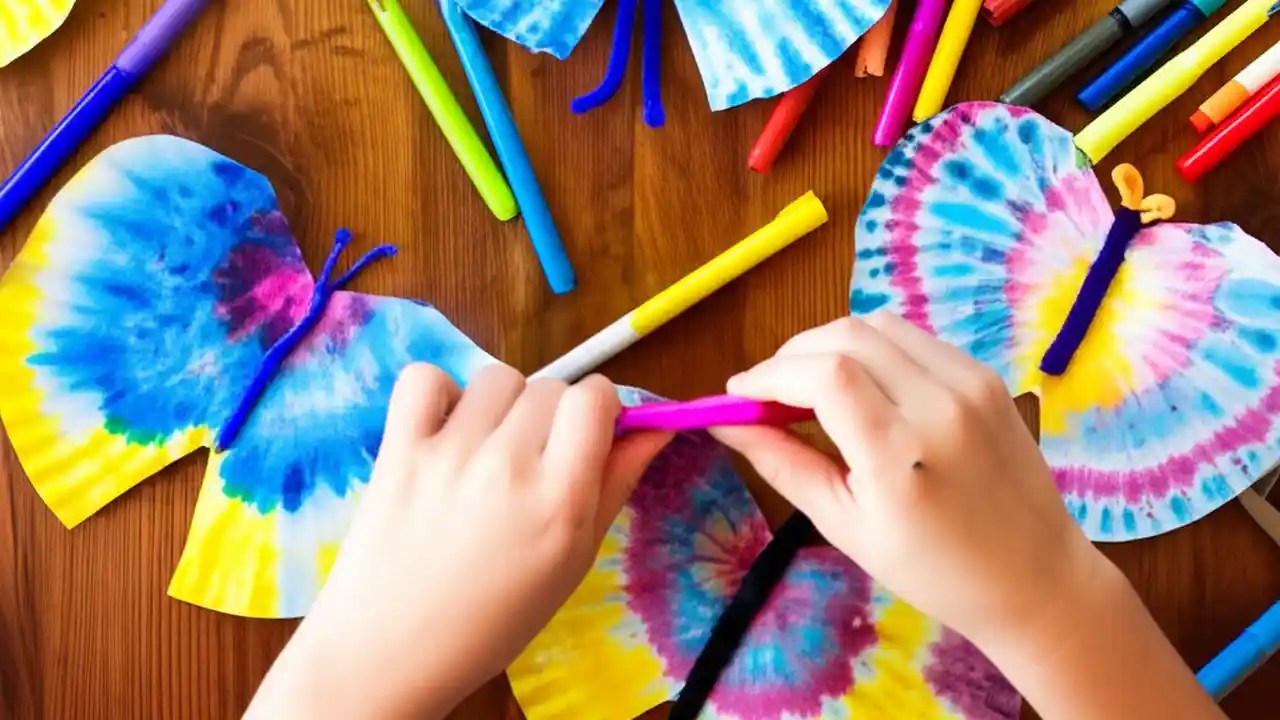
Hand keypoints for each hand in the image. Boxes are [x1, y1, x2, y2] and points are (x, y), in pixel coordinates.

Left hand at [246, 363, 671, 718]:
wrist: (389, 651)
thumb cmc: (492, 619)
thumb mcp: (573, 561)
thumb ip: (615, 485)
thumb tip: (654, 426)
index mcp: (560, 501)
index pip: (595, 397)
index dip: (599, 409)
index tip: (588, 435)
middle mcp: (508, 466)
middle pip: (551, 387)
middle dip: (552, 415)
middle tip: (533, 463)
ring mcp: (449, 453)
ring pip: (497, 377)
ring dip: (502, 404)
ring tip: (487, 450)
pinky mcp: (398, 449)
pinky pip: (426, 378)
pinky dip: (440, 394)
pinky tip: (444, 432)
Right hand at [711, 313, 1110, 646]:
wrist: (1034, 578)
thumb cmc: (933, 570)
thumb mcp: (846, 526)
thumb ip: (784, 464)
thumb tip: (727, 424)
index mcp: (901, 455)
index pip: (823, 375)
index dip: (769, 373)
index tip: (739, 394)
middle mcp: (939, 406)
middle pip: (846, 336)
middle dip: (792, 355)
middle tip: (768, 392)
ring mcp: (970, 385)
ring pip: (878, 326)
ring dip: (831, 344)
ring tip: (809, 386)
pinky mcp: (986, 378)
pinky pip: (914, 339)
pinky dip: (873, 350)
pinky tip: (862, 387)